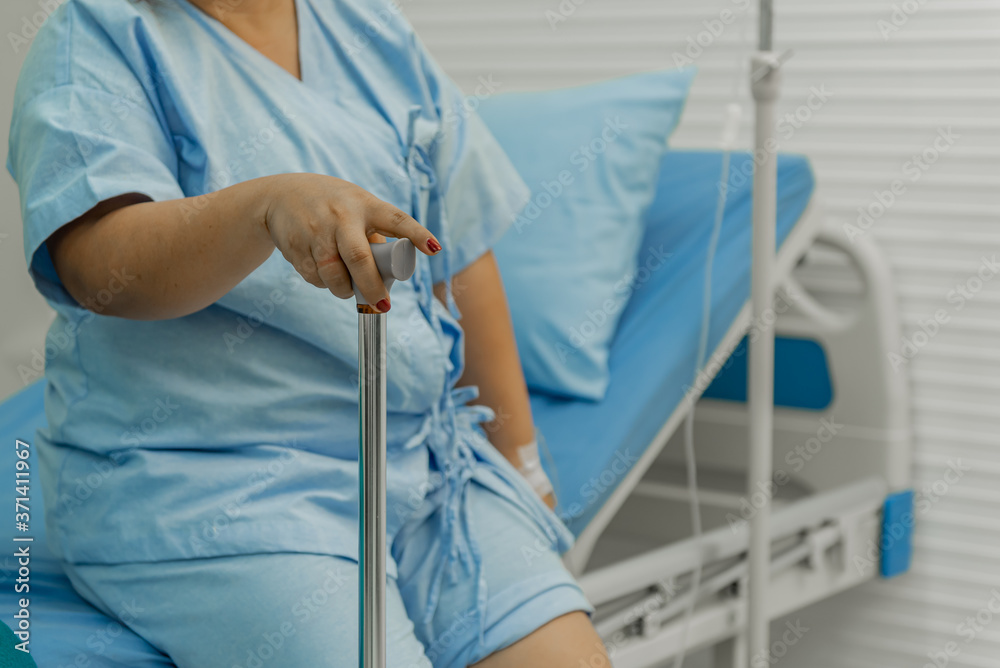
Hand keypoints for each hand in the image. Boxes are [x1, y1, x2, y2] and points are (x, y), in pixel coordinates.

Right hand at [259, 174, 440, 310]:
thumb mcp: (358, 207)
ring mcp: (316, 231)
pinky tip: (325, 273)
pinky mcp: (296, 247)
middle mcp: (341, 216)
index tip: (434, 249)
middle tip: (383, 304)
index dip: (416, 235)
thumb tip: (391, 274)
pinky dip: (324, 284)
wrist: (280, 197)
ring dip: (344, 290)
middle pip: (358, 257)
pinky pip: (315, 277)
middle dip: (372, 286)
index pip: (396, 220)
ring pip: (334, 275)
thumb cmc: (334, 207)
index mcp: (366, 206)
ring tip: (349, 288)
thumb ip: (376, 234)